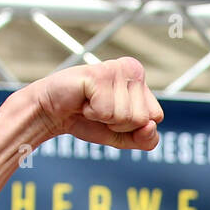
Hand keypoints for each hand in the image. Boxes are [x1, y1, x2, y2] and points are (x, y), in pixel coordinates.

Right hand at [29, 56, 163, 149]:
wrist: (53, 113)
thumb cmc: (88, 120)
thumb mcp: (123, 136)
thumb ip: (145, 139)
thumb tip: (150, 126)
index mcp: (142, 80)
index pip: (156, 117)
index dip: (134, 127)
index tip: (114, 115)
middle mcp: (133, 69)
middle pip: (142, 118)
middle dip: (119, 124)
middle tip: (100, 110)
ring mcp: (117, 69)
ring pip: (125, 116)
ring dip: (104, 118)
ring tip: (92, 104)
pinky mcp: (99, 74)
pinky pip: (106, 111)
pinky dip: (92, 113)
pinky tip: (84, 100)